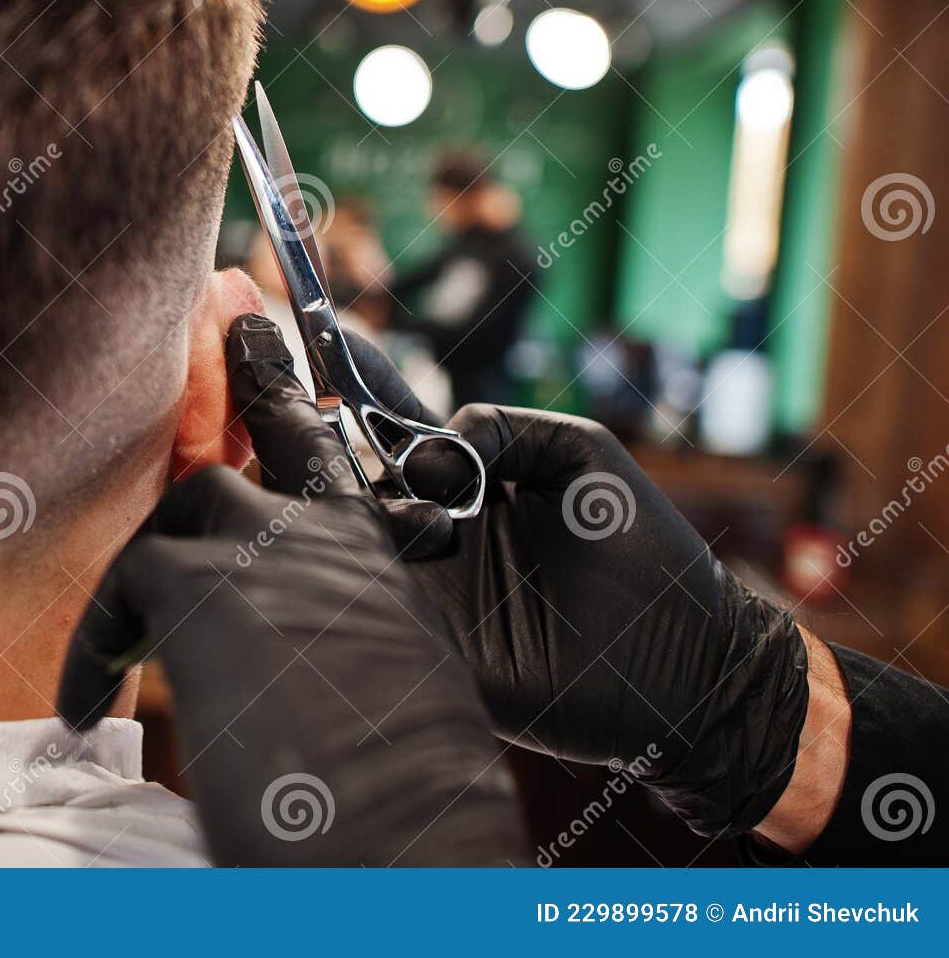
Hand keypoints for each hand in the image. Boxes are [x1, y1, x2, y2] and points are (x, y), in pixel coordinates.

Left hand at [56, 315, 525, 865]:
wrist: (398, 846)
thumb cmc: (399, 804)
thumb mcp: (376, 688)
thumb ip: (329, 634)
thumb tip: (287, 653)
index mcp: (376, 565)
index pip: (323, 453)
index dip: (281, 390)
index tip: (253, 336)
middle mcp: (329, 537)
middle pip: (261, 435)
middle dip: (226, 382)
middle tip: (213, 319)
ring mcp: (267, 545)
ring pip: (187, 504)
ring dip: (150, 559)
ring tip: (115, 610)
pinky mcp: (200, 580)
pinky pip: (122, 582)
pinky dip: (94, 646)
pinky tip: (82, 700)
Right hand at [347, 332, 810, 836]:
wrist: (686, 655)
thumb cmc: (644, 549)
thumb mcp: (580, 453)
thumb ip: (501, 424)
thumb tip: (427, 450)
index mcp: (463, 481)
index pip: (392, 424)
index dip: (355, 383)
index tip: (322, 336)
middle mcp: (430, 530)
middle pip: (352, 481)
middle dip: (319, 443)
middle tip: (304, 415)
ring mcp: (426, 589)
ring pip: (353, 541)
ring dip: (354, 511)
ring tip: (404, 506)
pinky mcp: (431, 646)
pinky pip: (379, 609)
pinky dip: (365, 579)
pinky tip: (373, 550)